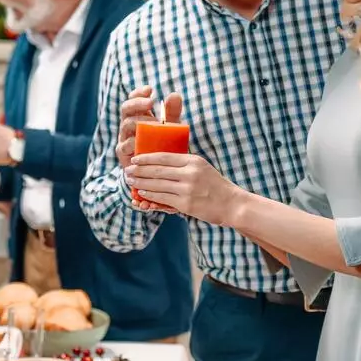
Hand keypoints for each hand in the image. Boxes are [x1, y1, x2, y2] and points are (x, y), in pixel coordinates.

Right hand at [116, 86, 182, 168]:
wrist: (159, 172)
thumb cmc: (165, 147)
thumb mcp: (171, 127)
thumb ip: (172, 112)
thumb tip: (174, 95)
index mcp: (138, 116)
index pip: (133, 100)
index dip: (138, 93)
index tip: (150, 89)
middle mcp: (128, 126)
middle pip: (126, 108)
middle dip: (137, 103)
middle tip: (150, 102)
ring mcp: (124, 139)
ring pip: (125, 125)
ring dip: (139, 121)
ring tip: (153, 123)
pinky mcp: (123, 154)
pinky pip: (125, 145)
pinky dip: (134, 142)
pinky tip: (144, 140)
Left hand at [125, 152, 239, 225]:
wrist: (232, 204)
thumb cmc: (215, 186)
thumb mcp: (202, 167)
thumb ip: (184, 164)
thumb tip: (160, 161)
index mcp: (193, 161)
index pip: (164, 157)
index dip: (147, 158)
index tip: (135, 159)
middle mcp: (190, 173)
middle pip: (158, 170)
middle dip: (140, 171)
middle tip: (128, 171)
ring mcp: (188, 189)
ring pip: (157, 185)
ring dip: (141, 184)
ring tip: (131, 182)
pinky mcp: (186, 204)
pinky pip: (163, 198)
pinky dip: (150, 196)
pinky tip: (142, 194)